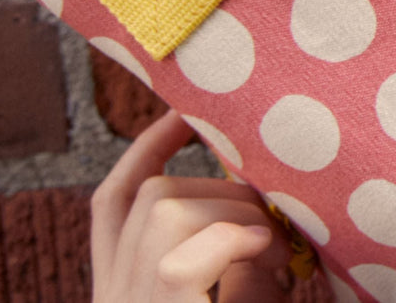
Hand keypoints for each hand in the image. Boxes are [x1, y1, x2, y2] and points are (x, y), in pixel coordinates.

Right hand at [91, 109, 291, 302]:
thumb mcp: (248, 292)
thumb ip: (239, 252)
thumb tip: (259, 197)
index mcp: (126, 284)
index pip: (115, 202)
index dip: (146, 149)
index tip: (183, 111)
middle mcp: (114, 296)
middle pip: (151, 198)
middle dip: (223, 190)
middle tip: (278, 223)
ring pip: (164, 214)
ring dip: (237, 214)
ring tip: (281, 249)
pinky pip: (178, 263)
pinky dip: (232, 244)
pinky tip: (269, 258)